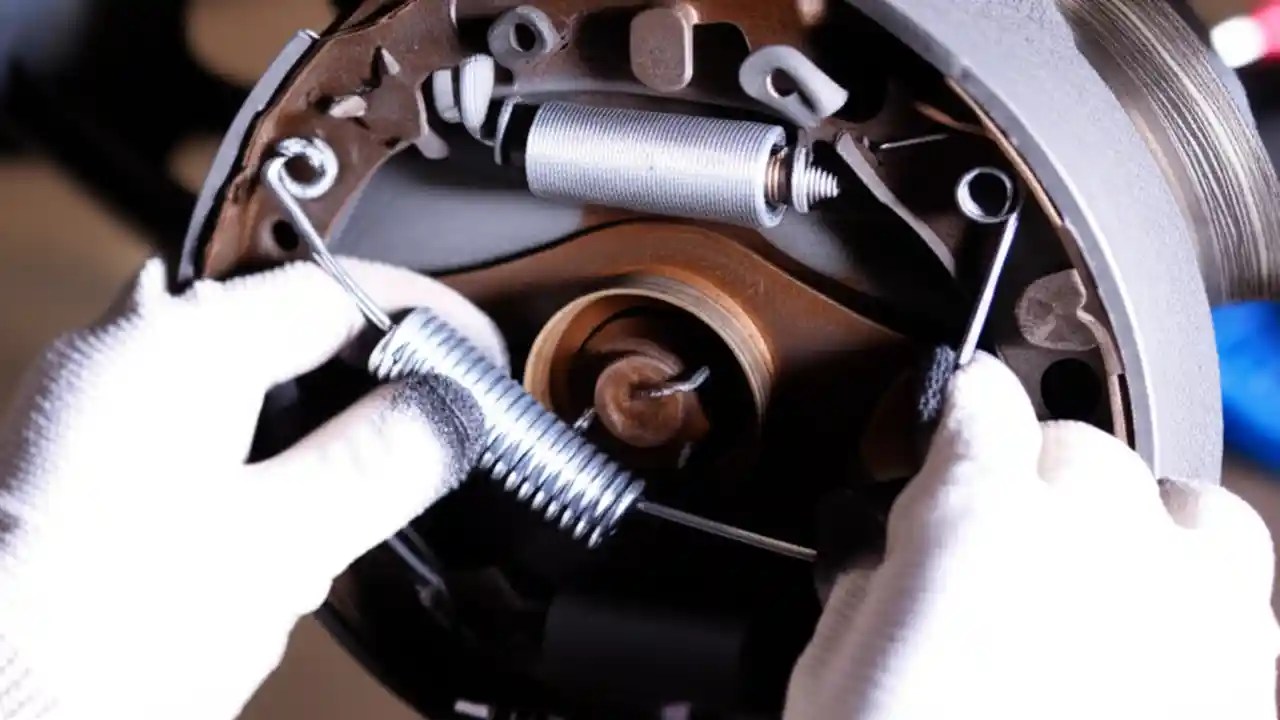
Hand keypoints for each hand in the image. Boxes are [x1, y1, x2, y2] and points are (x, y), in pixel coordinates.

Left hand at [0, 258, 506, 718]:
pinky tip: (272, 526)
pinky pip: (203, 424)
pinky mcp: (87, 451)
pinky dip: (258, 457)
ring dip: (312, 426)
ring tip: (342, 507)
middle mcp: (125, 347)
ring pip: (248, 381)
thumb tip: (451, 411)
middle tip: (423, 439)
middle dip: (364, 381)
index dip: (419, 318)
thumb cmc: (111, 625)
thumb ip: (380, 460)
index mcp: (176, 343)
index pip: (330, 290)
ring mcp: (98, 397)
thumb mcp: (282, 542)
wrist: (4, 702)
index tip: (475, 356)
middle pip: (288, 330)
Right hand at [787, 354, 1279, 719]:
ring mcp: (1194, 615)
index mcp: (977, 523)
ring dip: (1143, 529)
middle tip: (1005, 549)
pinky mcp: (1252, 690)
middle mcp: (1098, 544)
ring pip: (1193, 510)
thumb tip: (902, 560)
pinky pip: (1247, 610)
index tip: (957, 422)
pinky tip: (1157, 658)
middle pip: (1080, 449)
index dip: (960, 408)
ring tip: (1105, 582)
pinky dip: (1199, 616)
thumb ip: (876, 587)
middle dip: (1037, 482)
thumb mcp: (831, 673)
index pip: (980, 402)